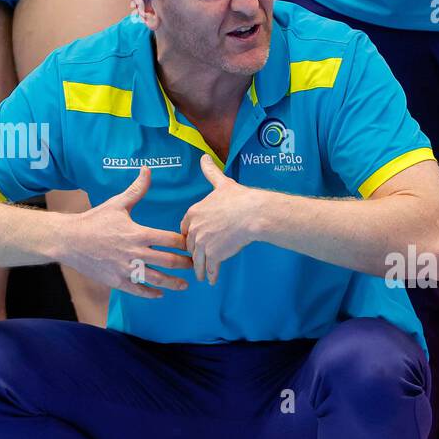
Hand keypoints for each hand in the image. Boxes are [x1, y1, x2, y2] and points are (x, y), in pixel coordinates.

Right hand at [61, 167, 193, 298]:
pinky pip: (138, 290)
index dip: (185, 242)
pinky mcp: (116, 280)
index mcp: (138, 233)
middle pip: (168, 261)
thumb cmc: (94, 221)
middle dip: (185, 264)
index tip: (193, 244)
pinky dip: (151, 293)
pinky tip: (160, 293)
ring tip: (185, 285)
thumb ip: (136, 190)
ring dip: (173, 283)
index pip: (170, 239)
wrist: (68, 239)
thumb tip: (147, 169)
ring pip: (156, 279)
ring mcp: (126, 269)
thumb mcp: (117, 204)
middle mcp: (135, 253)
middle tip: (195, 265)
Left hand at [180, 156, 258, 284]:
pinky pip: (210, 268)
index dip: (189, 235)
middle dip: (193, 253)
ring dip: (200, 269)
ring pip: (198, 259)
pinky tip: (212, 280)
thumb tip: (204, 157)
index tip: (192, 241)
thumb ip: (210, 172)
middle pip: (190, 245)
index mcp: (194, 212)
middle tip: (195, 261)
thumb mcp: (222, 184)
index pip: (185, 228)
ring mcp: (203, 243)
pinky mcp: (214, 255)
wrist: (253, 214)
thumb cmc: (239, 198)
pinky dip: (211, 275)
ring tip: (201, 275)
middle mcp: (195, 229)